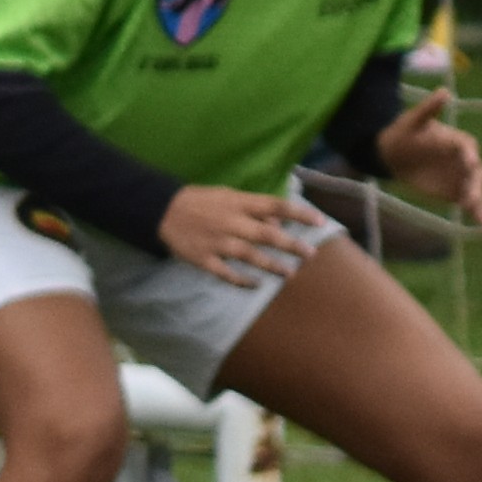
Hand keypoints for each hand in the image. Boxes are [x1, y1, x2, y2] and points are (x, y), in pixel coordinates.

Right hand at [152, 184, 323, 285]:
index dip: (300, 213)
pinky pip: (226, 273)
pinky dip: (242, 281)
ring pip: (249, 256)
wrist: (160, 210)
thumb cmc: (202, 202)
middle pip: (266, 234)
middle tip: (310, 254)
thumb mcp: (229, 196)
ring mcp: (216, 242)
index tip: (320, 222)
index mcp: (238, 203)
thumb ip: (256, 209)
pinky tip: (257, 285)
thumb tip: (282, 223)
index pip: (275, 206)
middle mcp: (230, 222)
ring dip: (272, 266)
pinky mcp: (203, 258)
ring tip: (290, 274)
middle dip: (291, 245)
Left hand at [378, 94, 481, 228]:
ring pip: (477, 191)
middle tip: (469, 196)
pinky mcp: (458, 194)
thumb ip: (430, 109)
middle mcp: (466, 160)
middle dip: (475, 184)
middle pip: (476, 173)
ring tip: (478, 214)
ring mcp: (463, 179)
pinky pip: (473, 205)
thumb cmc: (405, 133)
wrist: (394, 154)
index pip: (467, 147)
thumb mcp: (413, 120)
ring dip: (479, 202)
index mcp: (459, 141)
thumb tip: (443, 91)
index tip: (467, 162)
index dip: (468, 154)